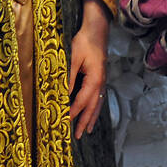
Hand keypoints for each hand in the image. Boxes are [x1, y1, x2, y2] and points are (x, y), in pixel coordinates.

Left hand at [68, 0, 110, 137]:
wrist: (97, 30)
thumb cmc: (84, 42)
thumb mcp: (73, 58)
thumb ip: (69, 77)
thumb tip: (64, 94)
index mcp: (94, 79)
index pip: (82, 100)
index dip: (74, 112)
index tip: (66, 122)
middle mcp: (100, 83)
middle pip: (93, 107)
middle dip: (85, 121)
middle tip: (78, 136)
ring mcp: (102, 81)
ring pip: (97, 104)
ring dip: (92, 118)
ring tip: (88, 131)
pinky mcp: (100, 78)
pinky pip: (99, 98)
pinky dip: (95, 108)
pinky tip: (93, 112)